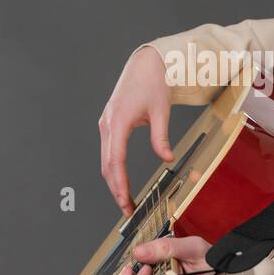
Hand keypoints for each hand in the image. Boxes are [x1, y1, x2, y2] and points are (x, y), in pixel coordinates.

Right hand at [99, 46, 174, 218]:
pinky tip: (123, 182)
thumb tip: (167, 158)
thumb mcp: (161, 110)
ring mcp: (106, 124)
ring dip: (114, 182)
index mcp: (118, 121)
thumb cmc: (153, 83)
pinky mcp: (109, 124)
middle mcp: (107, 124)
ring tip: (126, 201)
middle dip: (116, 190)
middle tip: (128, 210)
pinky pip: (108, 152)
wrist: (145, 64)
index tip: (125, 201)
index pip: (115, 160)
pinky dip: (114, 170)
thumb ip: (162, 137)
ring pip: (105, 160)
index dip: (119, 183)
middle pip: (107, 165)